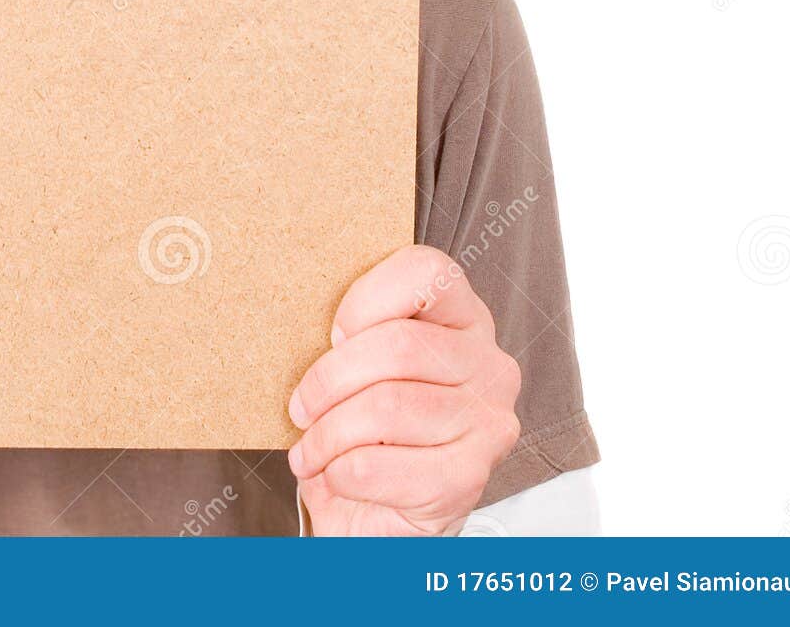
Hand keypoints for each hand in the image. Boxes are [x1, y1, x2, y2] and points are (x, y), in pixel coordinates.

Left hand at [287, 244, 520, 535]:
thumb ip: (354, 332)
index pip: (426, 272)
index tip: (334, 335)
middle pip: (398, 345)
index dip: (366, 299)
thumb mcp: (363, 364)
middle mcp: (490, 366)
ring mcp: (487, 424)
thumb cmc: (369, 427)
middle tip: (301, 407)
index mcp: (465, 319)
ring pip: (385, 407)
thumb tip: (299, 318)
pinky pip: (378, 465)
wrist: (385, 518)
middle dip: (329, 379)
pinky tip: (334, 475)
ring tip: (310, 448)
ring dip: (327, 433)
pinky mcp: (468, 479)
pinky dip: (338, 473)